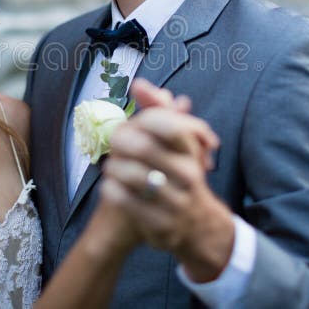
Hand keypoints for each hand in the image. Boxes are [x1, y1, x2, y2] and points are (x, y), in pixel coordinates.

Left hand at [101, 80, 234, 282]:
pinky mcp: (161, 225)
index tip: (130, 125)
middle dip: (120, 142)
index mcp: (192, 150)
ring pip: (132, 175)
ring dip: (113, 167)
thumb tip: (138, 84)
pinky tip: (111, 186)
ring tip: (111, 166)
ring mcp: (176, 202)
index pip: (166, 124)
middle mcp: (188, 175)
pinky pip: (125, 201)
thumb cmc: (180, 172)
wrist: (197, 225)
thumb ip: (158, 109)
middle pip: (143, 147)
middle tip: (114, 143)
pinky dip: (112, 189)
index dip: (140, 120)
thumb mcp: (177, 141)